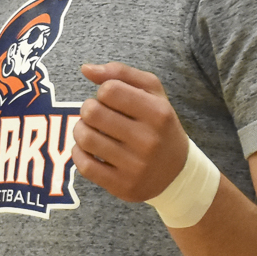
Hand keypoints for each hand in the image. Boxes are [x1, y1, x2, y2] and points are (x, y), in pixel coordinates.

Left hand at [72, 63, 189, 201]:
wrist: (178, 173)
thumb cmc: (159, 125)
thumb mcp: (152, 93)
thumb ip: (120, 73)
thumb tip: (85, 68)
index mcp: (158, 113)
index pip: (109, 90)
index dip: (102, 91)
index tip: (109, 100)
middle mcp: (149, 140)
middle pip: (92, 113)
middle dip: (88, 109)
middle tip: (95, 115)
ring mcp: (136, 166)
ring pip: (85, 138)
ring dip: (80, 130)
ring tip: (90, 130)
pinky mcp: (123, 186)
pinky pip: (84, 165)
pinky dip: (78, 153)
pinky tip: (88, 149)